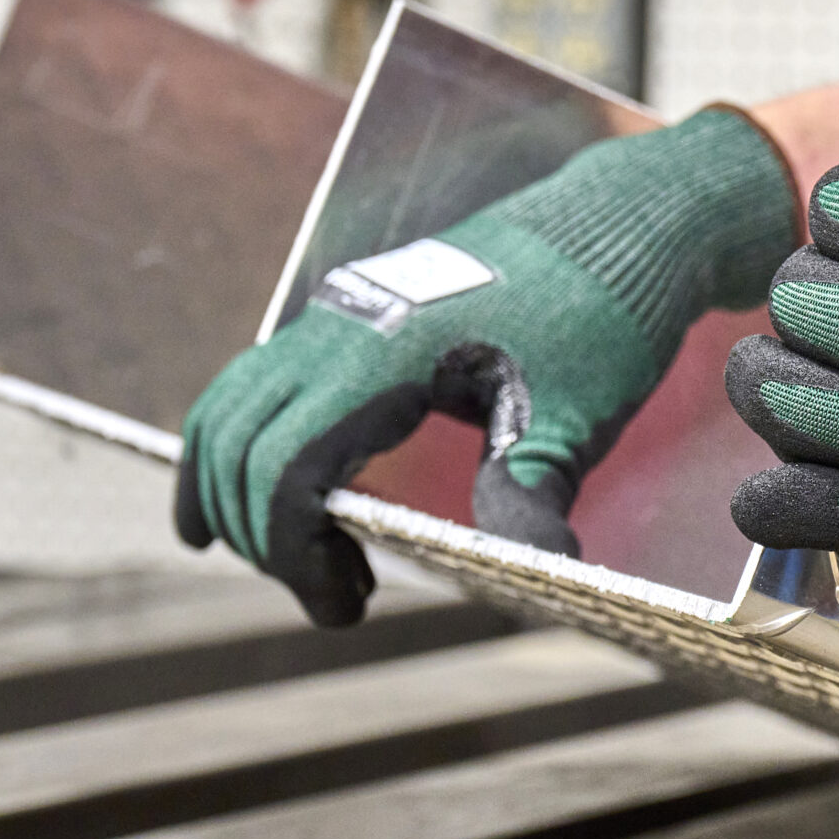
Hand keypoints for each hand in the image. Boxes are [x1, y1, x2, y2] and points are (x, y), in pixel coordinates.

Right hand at [178, 105, 797, 624]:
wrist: (610, 230)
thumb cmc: (596, 323)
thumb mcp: (572, 418)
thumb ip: (534, 496)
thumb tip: (540, 572)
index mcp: (384, 355)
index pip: (283, 469)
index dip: (293, 553)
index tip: (346, 608)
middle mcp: (338, 326)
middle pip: (235, 446)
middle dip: (263, 536)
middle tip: (341, 593)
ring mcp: (334, 314)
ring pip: (228, 409)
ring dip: (235, 492)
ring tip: (299, 559)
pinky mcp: (344, 315)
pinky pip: (255, 383)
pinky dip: (238, 443)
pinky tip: (257, 500)